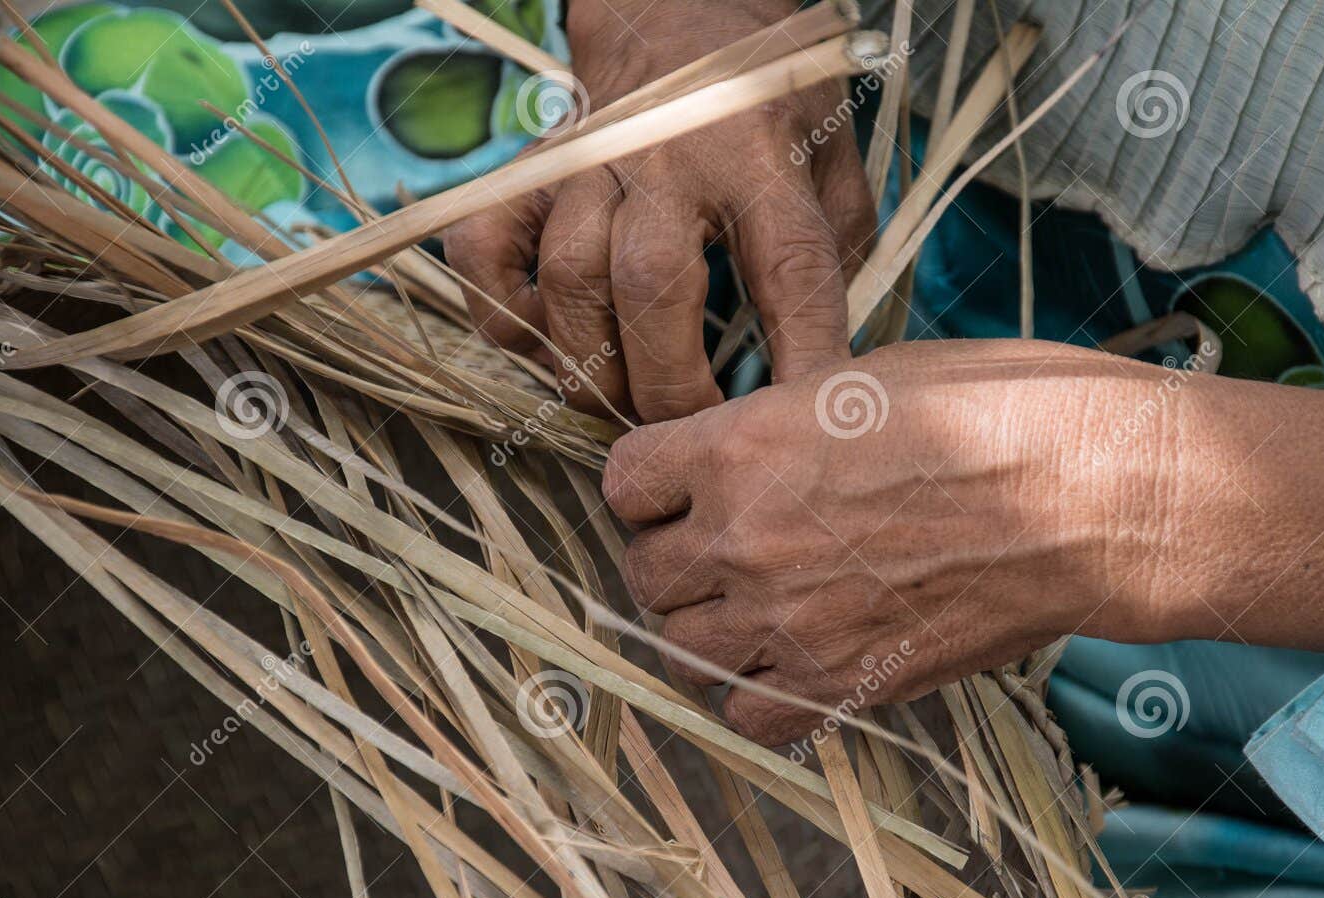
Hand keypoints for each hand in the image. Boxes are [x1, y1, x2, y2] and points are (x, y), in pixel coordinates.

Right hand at [443, 0, 874, 422]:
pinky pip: (487, 252)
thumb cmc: (766, 103)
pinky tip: (544, 345)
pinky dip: (504, 315)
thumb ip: (836, 249)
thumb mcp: (832, 154)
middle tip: (689, 429)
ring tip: (623, 403)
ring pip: (568, 278)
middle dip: (669, 382)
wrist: (678, 9)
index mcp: (760, 149)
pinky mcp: (528, 173)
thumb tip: (823, 363)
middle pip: (652, 284)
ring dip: (593, 366)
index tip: (805, 422)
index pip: (788, 264)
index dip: (801, 352)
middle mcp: (667, 154)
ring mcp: (587, 162)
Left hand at [605, 340, 1323, 744]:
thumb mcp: (872, 375)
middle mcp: (742, 539)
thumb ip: (784, 421)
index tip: (680, 483)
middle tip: (723, 546)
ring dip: (704, 629)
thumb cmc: (1004, 409)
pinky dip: (755, 695)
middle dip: (674, 558)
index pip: (623, 480)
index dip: (650, 482)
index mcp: (739, 446)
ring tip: (753, 607)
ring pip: (681, 651)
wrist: (1095, 499)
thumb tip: (757, 443)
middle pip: (644, 573)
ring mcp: (787, 621)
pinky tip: (791, 661)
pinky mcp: (841, 683)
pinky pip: (748, 715)